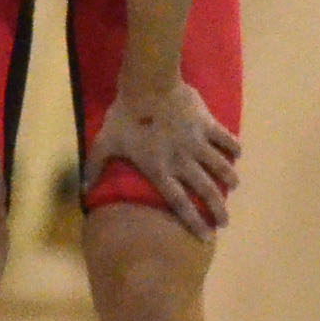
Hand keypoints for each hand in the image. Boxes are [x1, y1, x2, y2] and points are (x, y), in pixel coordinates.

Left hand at [85, 79, 241, 238]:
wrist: (147, 84)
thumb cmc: (124, 115)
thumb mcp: (104, 142)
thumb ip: (95, 166)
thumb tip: (83, 190)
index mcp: (159, 169)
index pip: (179, 202)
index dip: (194, 221)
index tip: (206, 236)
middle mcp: (182, 161)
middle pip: (205, 191)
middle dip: (217, 209)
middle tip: (224, 221)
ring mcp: (197, 143)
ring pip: (220, 167)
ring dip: (228, 179)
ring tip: (233, 186)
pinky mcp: (207, 124)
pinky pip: (225, 139)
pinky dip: (233, 147)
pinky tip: (236, 153)